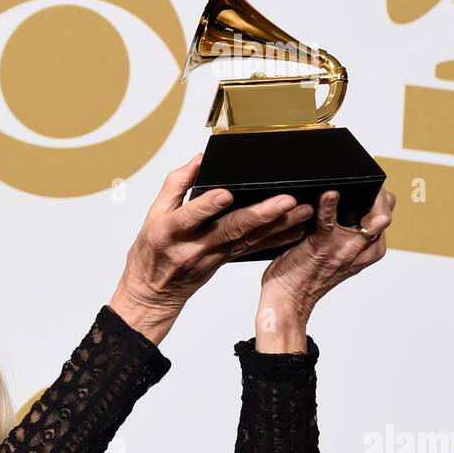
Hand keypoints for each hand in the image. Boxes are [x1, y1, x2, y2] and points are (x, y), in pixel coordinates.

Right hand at [109, 152, 314, 343]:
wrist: (153, 293)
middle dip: (260, 214)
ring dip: (278, 225)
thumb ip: (176, 185)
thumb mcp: (153, 215)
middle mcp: (194, 246)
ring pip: (248, 239)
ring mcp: (212, 256)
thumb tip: (200, 159)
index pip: (189, 216)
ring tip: (302, 210)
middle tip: (285, 200)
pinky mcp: (224, 261)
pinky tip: (296, 231)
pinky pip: (252, 250)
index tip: (226, 193)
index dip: (207, 206)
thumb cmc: (151, 252)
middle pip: (229, 229)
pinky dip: (276, 240)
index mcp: (170, 231)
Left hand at [257, 186, 395, 320]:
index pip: (386, 213)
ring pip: (374, 212)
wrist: (289, 300)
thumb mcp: (339, 254)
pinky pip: (330, 220)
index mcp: (370, 250)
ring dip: (363, 193)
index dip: (377, 196)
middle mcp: (363, 249)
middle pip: (386, 210)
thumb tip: (344, 200)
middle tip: (359, 183)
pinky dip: (329, 205)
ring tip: (346, 185)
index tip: (365, 185)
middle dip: (376, 192)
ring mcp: (346, 247)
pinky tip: (329, 194)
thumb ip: (349, 232)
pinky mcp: (323, 245)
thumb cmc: (307, 276)